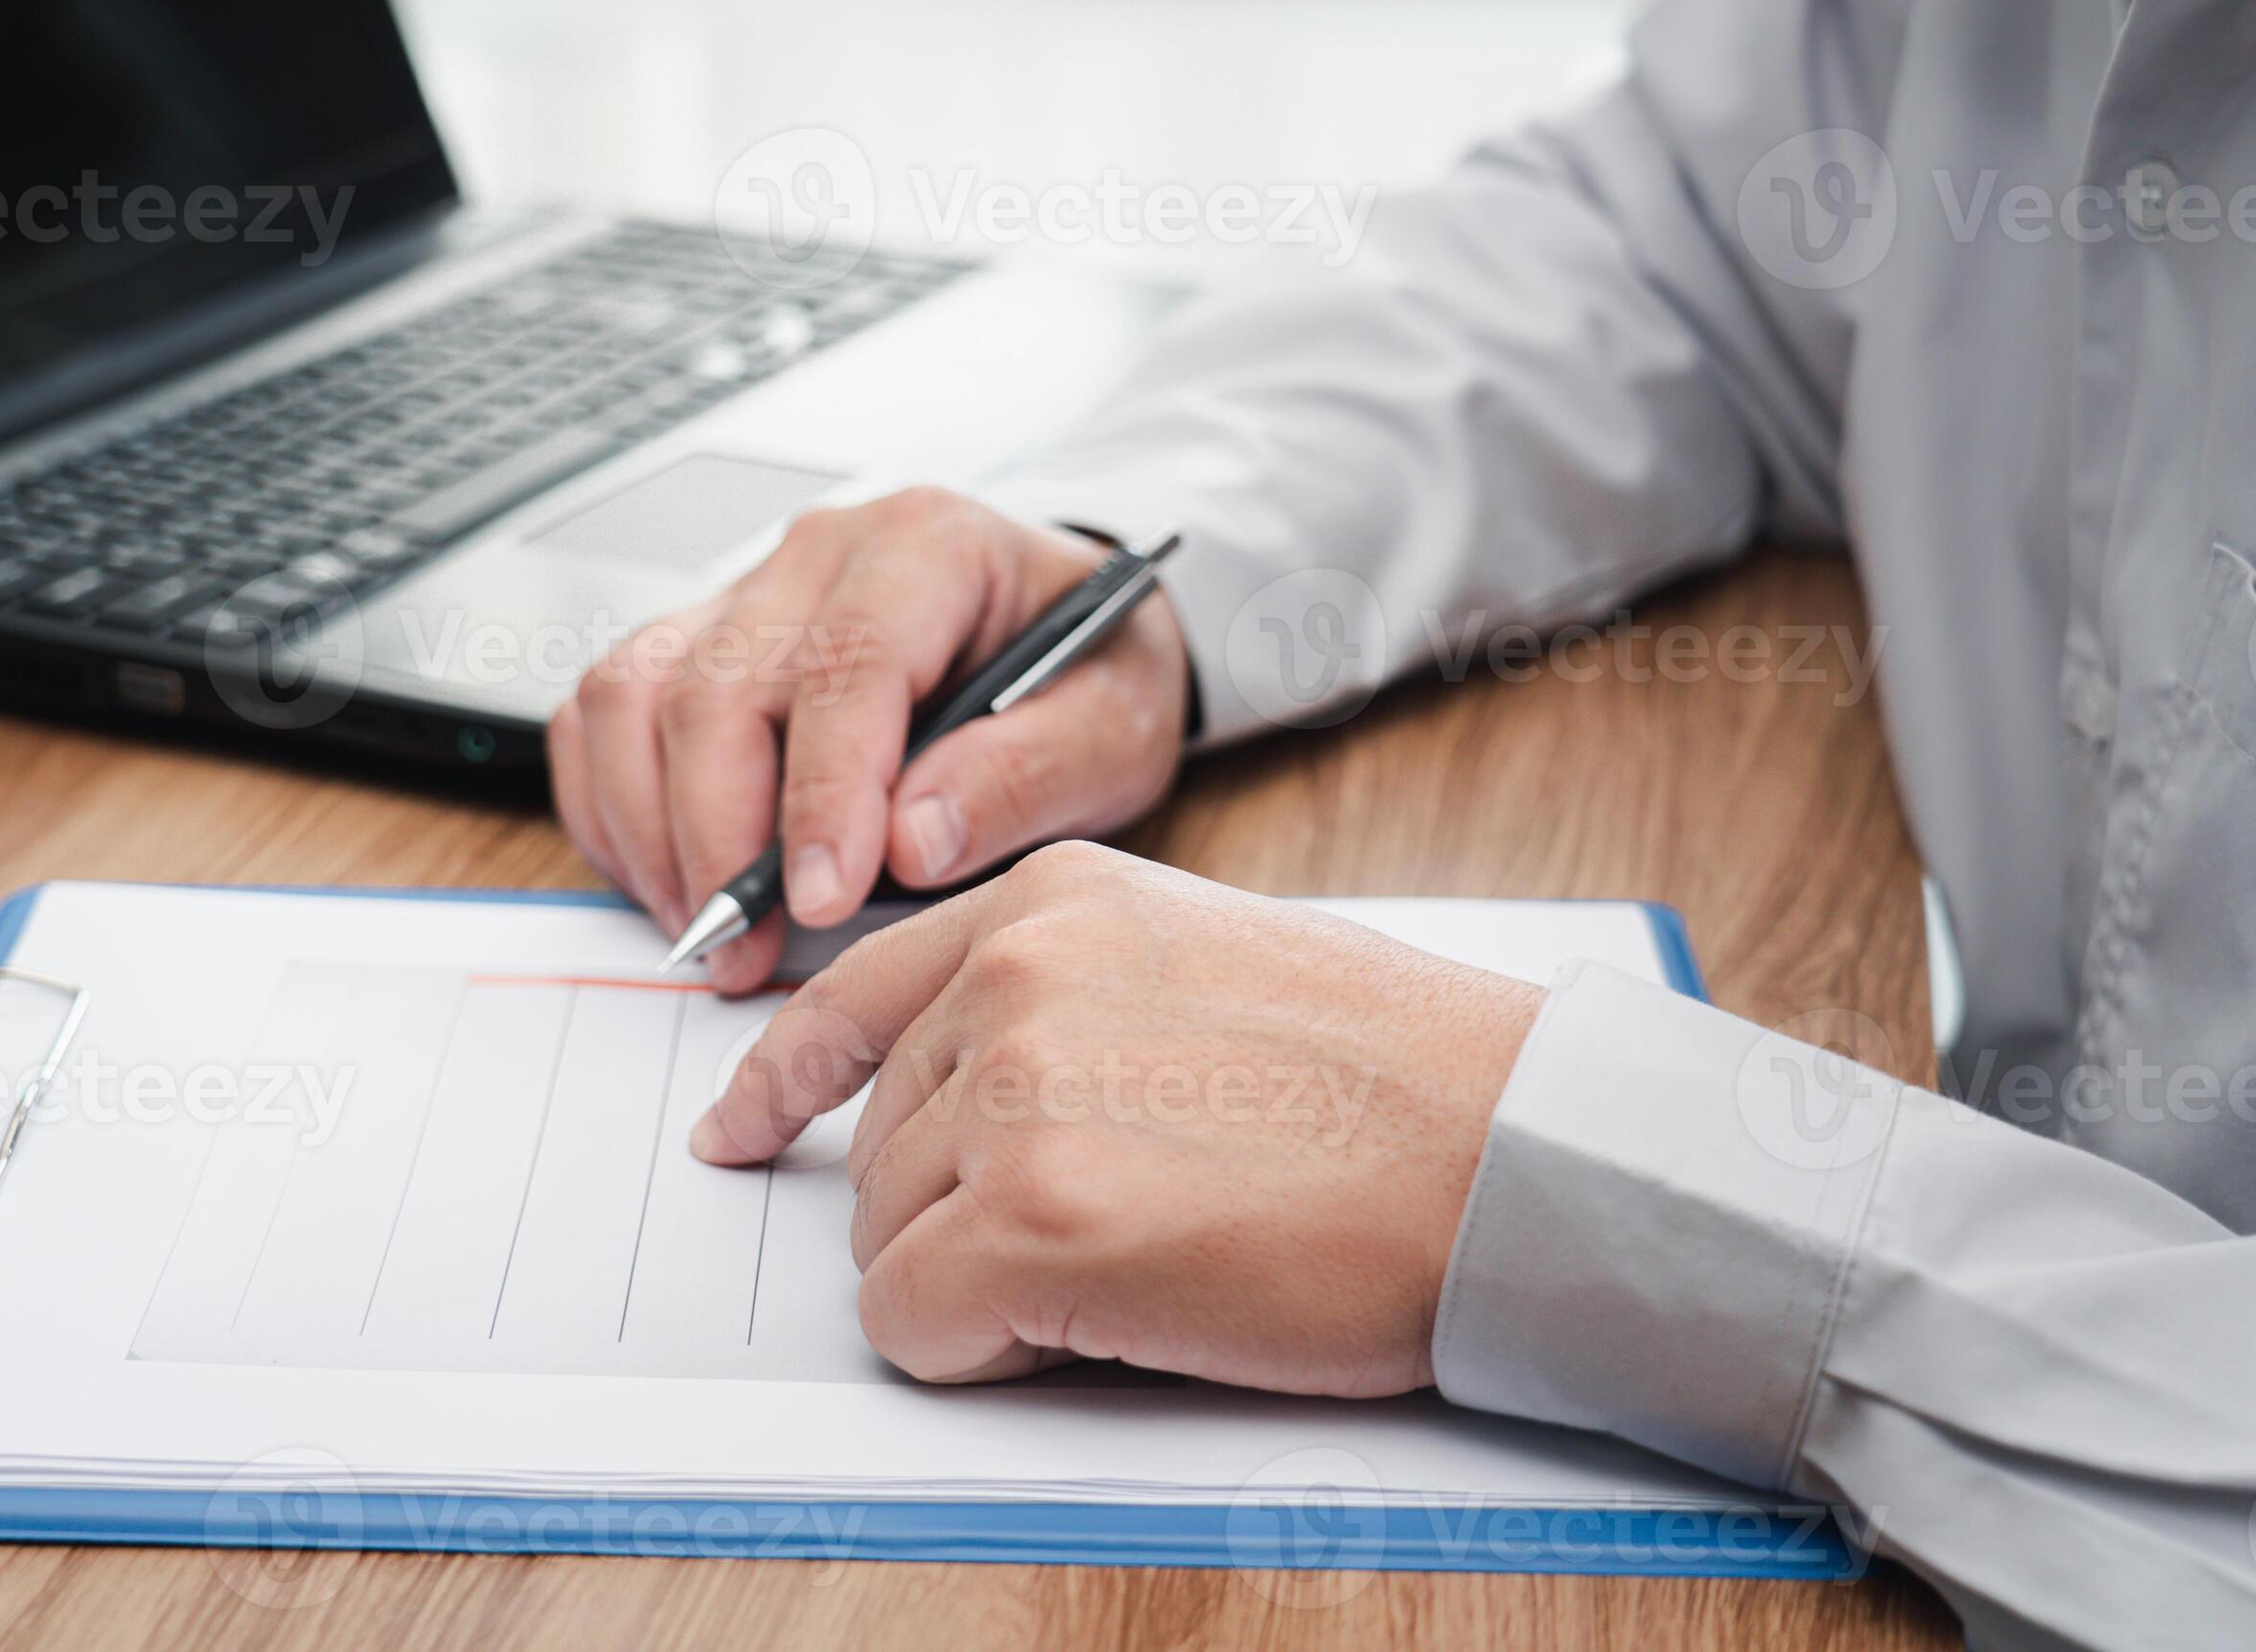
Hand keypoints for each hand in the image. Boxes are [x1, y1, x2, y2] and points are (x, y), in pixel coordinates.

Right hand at [547, 489, 1190, 992]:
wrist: (1065, 638)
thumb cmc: (1087, 679)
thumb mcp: (1113, 732)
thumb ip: (1024, 777)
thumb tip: (910, 841)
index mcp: (931, 547)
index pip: (846, 663)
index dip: (821, 794)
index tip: (822, 903)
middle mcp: (820, 553)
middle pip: (715, 685)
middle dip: (719, 838)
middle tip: (751, 953)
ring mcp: (744, 592)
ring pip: (634, 693)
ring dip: (651, 829)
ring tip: (712, 931)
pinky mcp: (694, 641)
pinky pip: (603, 713)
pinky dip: (614, 807)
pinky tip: (672, 881)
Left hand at [686, 843, 1544, 1395]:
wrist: (1517, 1154)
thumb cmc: (1396, 1081)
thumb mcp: (1202, 962)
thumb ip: (1061, 998)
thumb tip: (957, 1099)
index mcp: (1048, 901)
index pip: (850, 994)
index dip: (782, 1080)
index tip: (737, 1130)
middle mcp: (1008, 976)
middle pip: (876, 1147)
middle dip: (954, 1214)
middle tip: (1106, 1236)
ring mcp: (1013, 1096)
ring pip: (886, 1241)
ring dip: (977, 1283)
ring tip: (1135, 1265)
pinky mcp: (1030, 1223)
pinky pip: (913, 1324)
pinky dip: (980, 1353)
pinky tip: (1097, 1324)